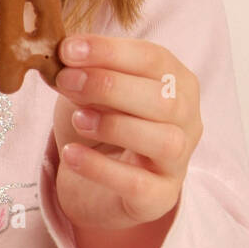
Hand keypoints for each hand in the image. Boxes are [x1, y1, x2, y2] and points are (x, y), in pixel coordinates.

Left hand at [51, 35, 202, 230]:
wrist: (95, 186)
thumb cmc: (100, 127)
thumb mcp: (89, 92)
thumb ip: (81, 73)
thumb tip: (61, 59)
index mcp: (176, 82)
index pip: (153, 59)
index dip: (110, 52)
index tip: (68, 49)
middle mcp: (187, 120)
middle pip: (164, 98)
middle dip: (110, 86)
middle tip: (66, 81)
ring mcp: (178, 162)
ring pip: (164, 141)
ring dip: (115, 125)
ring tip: (78, 120)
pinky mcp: (160, 197)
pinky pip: (138, 184)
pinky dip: (101, 168)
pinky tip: (72, 154)